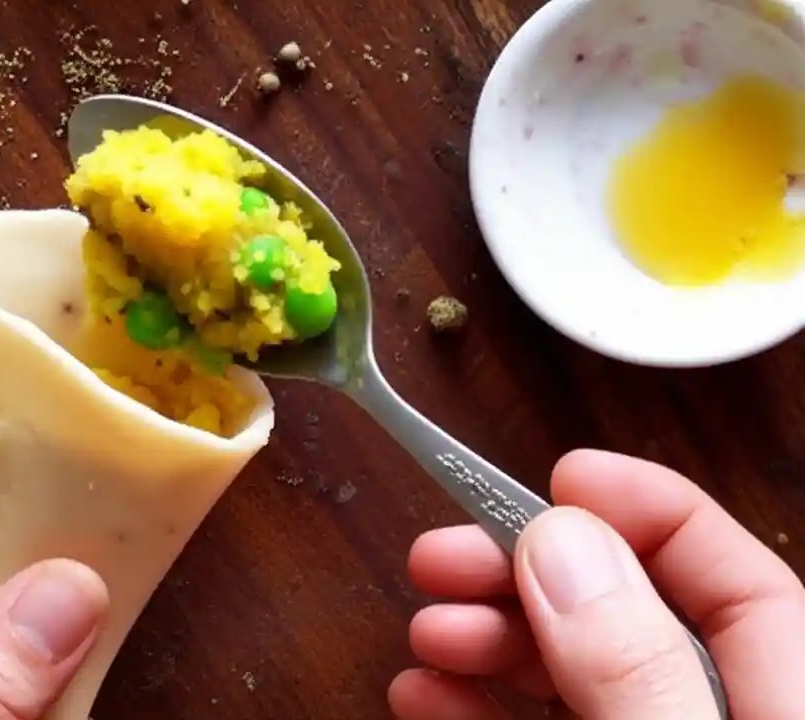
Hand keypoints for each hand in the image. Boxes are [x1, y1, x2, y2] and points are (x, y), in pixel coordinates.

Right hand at [389, 449, 804, 718]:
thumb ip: (634, 667)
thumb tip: (563, 542)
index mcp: (789, 706)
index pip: (740, 584)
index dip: (650, 514)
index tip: (561, 480)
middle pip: (629, 619)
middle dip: (527, 576)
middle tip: (443, 557)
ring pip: (571, 672)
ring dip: (487, 639)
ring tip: (427, 632)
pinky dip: (473, 705)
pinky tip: (425, 693)